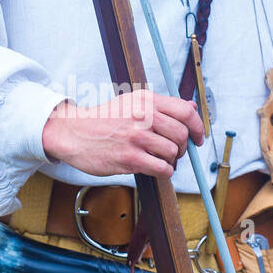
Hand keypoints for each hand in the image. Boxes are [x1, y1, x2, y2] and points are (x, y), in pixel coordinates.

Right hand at [41, 89, 203, 178]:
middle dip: (183, 147)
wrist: (74, 133)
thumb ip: (162, 105)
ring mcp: (136, 138)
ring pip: (172, 153)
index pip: (185, 111)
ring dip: (171, 160)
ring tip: (160, 160)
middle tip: (174, 152)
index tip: (197, 138)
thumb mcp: (132, 102)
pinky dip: (164, 172)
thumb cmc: (104, 120)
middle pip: (181, 134)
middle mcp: (143, 116)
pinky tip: (155, 169)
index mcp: (146, 100)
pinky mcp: (129, 158)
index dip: (197, 127)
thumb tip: (191, 108)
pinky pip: (161, 168)